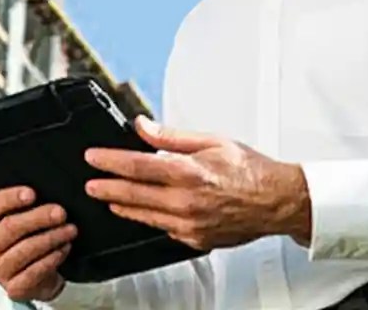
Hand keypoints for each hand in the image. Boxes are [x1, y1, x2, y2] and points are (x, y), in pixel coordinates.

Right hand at [0, 186, 77, 301]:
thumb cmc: (28, 238)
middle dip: (39, 218)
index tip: (32, 193)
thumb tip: (48, 185)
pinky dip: (52, 258)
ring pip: (25, 249)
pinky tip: (63, 248)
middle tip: (60, 212)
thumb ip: (28, 203)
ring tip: (69, 230)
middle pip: (10, 227)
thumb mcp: (25, 217)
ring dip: (51, 237)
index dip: (10, 198)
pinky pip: (34, 271)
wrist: (36, 275)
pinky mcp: (14, 287)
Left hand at [84, 117, 312, 250]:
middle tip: (90, 183)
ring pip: (145, 216)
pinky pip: (164, 230)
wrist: (277, 201)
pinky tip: (141, 212)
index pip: (137, 166)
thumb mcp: (211, 141)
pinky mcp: (195, 240)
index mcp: (189, 173)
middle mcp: (186, 202)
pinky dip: (149, 219)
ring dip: (123, 206)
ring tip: (108, 198)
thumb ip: (172, 136)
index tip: (93, 157)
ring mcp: (189, 225)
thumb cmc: (251, 170)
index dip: (110, 161)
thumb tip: (144, 126)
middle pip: (133, 195)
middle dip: (106, 188)